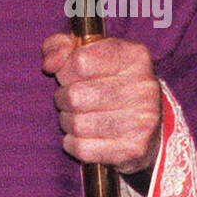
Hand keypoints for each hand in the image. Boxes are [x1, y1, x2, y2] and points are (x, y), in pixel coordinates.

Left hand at [41, 33, 162, 174]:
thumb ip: (61, 46)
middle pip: (75, 95)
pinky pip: (82, 148)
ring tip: (78, 116)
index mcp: (133, 56)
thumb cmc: (110, 81)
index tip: (70, 75)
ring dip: (68, 121)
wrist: (147, 124)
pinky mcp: (134, 149)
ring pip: (77, 124)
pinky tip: (84, 135)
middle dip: (63, 98)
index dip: (65, 70)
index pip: (79, 61)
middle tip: (71, 99)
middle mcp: (143, 87)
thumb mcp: (89, 52)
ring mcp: (142, 120)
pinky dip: (74, 143)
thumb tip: (50, 63)